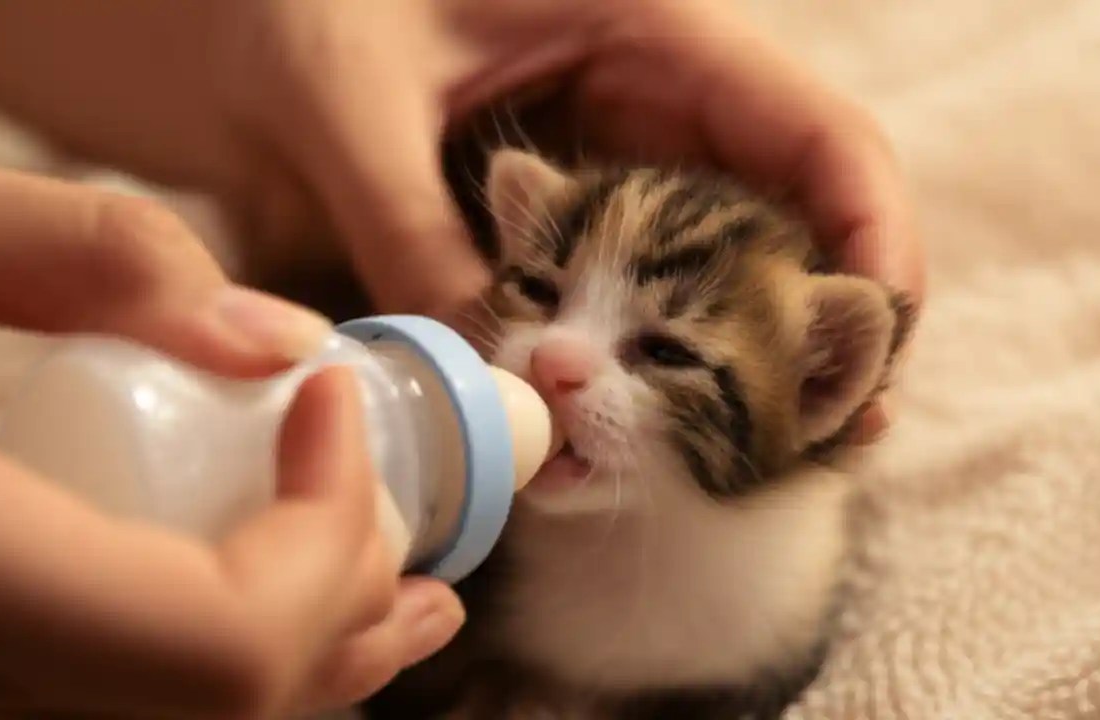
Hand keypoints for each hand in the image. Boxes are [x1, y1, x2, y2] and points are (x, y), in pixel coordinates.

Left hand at [0, 0, 923, 435]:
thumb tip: (493, 385)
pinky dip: (636, 373)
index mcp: (645, 31)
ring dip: (740, 368)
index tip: (879, 329)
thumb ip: (419, 231)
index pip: (811, 126)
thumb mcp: (349, 97)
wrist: (220, 10)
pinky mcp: (559, 233)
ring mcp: (610, 177)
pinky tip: (633, 435)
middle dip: (819, 327)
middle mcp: (650, 110)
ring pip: (717, 277)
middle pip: (788, 221)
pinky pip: (624, 308)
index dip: (869, 227)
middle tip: (830, 435)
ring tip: (759, 455)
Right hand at [0, 159, 462, 717]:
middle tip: (420, 532)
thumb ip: (75, 258)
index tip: (332, 396)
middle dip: (344, 606)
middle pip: (213, 702)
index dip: (322, 533)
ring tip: (404, 604)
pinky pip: (110, 701)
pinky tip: (271, 614)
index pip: (210, 642)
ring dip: (308, 661)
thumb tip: (276, 340)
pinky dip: (216, 667)